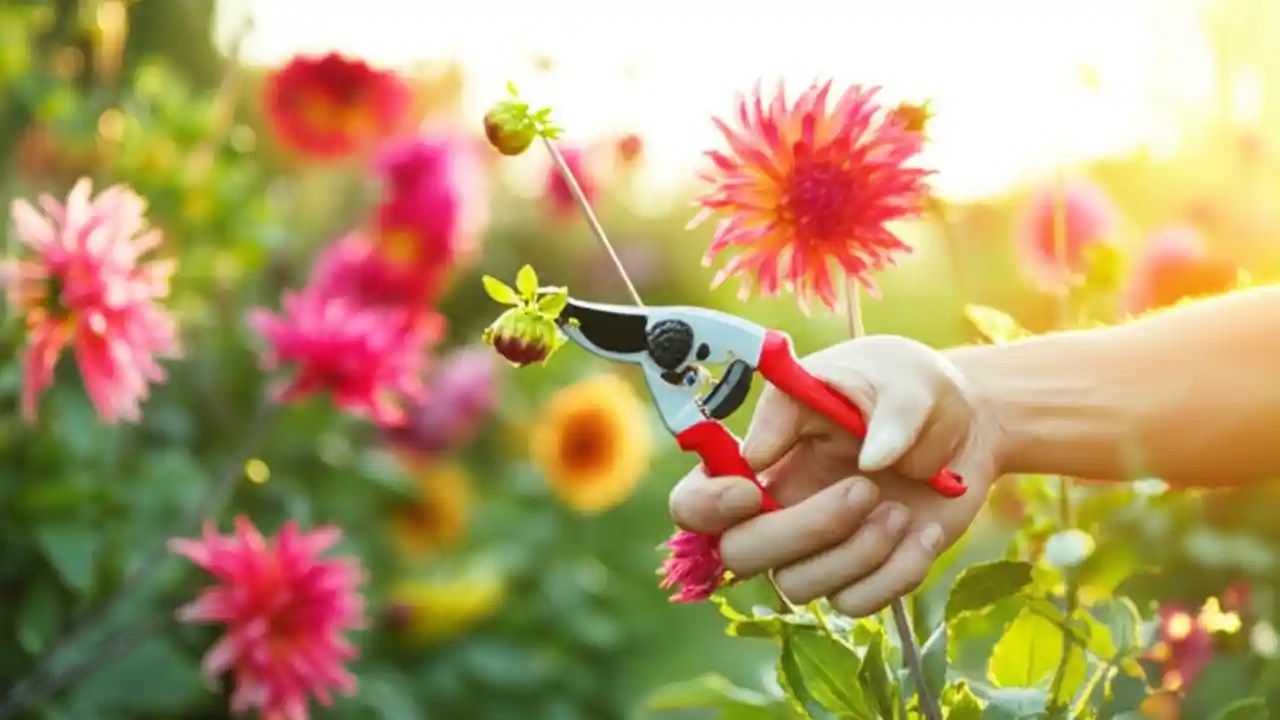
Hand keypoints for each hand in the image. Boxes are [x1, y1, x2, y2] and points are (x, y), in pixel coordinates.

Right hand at [667, 335, 1001, 616]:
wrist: (969, 421)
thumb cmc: (907, 385)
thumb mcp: (885, 373)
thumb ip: (847, 402)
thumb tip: (810, 457)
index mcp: (762, 457)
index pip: (695, 502)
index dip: (705, 507)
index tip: (748, 491)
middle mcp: (780, 507)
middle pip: (741, 555)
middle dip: (803, 529)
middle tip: (865, 490)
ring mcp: (819, 547)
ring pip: (798, 586)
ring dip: (857, 551)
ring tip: (902, 507)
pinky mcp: (862, 573)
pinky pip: (855, 603)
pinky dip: (895, 573)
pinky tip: (923, 530)